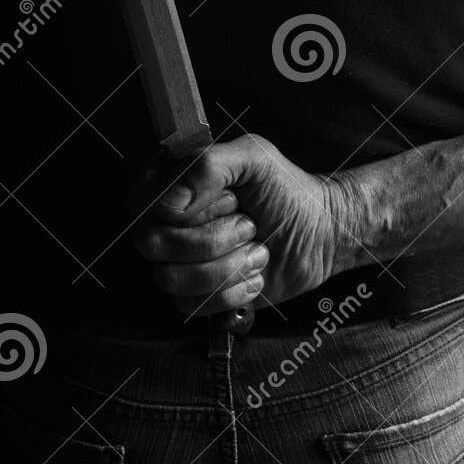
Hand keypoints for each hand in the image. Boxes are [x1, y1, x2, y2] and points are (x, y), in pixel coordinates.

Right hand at [130, 134, 348, 314]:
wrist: (321, 233)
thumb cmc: (287, 192)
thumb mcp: (255, 158)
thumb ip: (208, 164)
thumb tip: (170, 203)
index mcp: (171, 186)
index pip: (142, 203)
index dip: (184, 207)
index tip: (229, 198)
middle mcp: (166, 225)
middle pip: (153, 244)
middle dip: (214, 237)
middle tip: (250, 224)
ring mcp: (180, 263)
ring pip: (171, 279)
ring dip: (228, 265)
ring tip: (256, 249)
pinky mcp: (198, 296)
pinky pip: (192, 305)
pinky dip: (234, 290)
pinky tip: (255, 272)